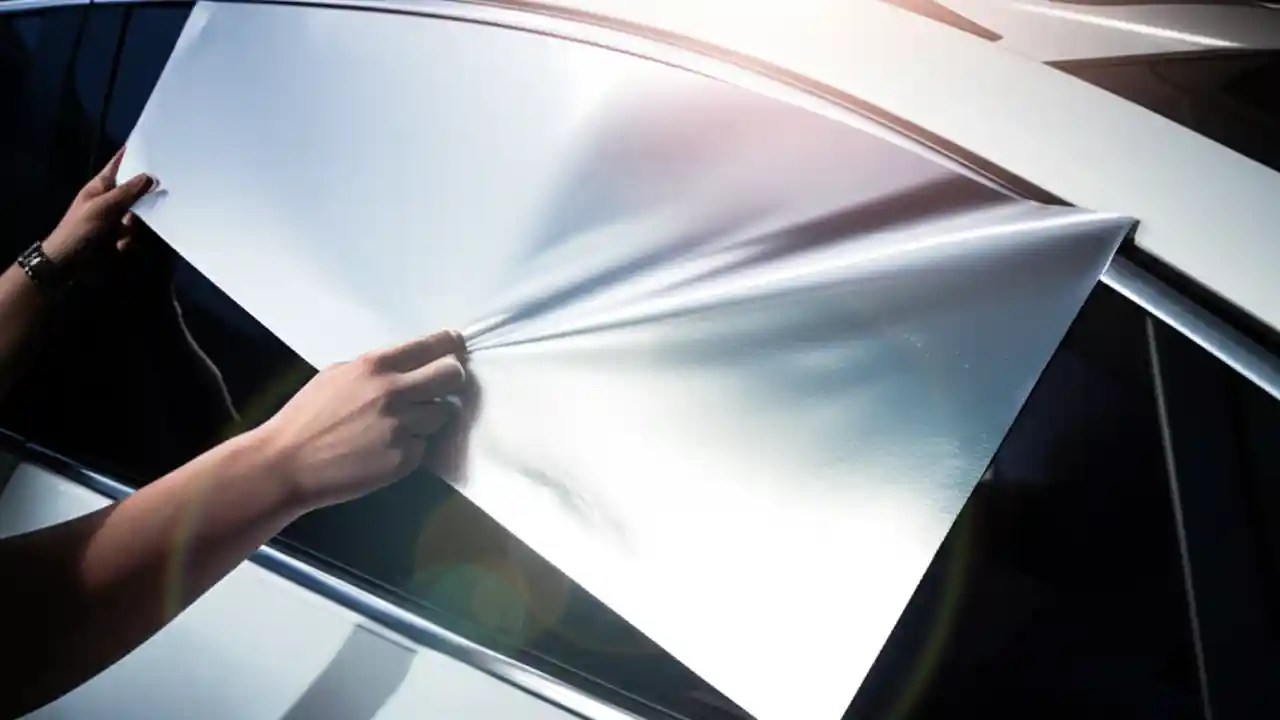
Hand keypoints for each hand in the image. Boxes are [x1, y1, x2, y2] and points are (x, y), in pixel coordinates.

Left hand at [43, 147, 155, 264]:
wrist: (68, 261)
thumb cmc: (79, 228)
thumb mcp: (102, 207)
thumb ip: (127, 192)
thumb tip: (150, 177)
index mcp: (102, 186)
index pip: (119, 164)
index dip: (132, 155)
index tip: (151, 145)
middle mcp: (111, 199)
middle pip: (135, 190)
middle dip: (142, 199)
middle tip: (152, 198)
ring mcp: (116, 218)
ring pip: (139, 214)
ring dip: (133, 225)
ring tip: (122, 231)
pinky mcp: (120, 236)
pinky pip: (136, 234)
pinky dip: (129, 240)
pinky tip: (118, 245)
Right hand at [251, 330, 467, 511]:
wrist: (288, 462)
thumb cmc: (308, 416)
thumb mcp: (338, 375)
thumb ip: (376, 369)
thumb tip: (410, 364)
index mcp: (376, 365)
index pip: (433, 345)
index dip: (451, 344)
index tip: (458, 345)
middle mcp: (394, 392)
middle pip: (452, 375)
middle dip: (451, 378)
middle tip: (442, 385)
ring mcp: (402, 427)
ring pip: (442, 413)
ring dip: (429, 416)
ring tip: (401, 423)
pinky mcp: (404, 458)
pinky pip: (424, 445)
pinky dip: (412, 446)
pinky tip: (386, 448)